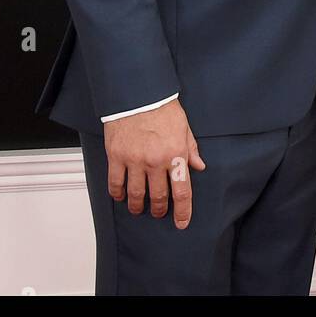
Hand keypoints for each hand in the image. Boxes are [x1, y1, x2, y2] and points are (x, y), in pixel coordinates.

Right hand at [103, 99, 205, 229]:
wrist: (138, 93)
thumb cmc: (162, 107)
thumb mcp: (184, 127)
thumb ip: (191, 150)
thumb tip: (199, 166)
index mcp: (176, 154)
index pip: (182, 192)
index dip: (182, 211)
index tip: (181, 222)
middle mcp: (156, 161)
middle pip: (159, 197)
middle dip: (160, 210)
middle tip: (159, 212)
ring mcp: (135, 160)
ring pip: (136, 195)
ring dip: (138, 206)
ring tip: (139, 209)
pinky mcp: (116, 156)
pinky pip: (116, 183)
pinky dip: (118, 194)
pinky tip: (121, 196)